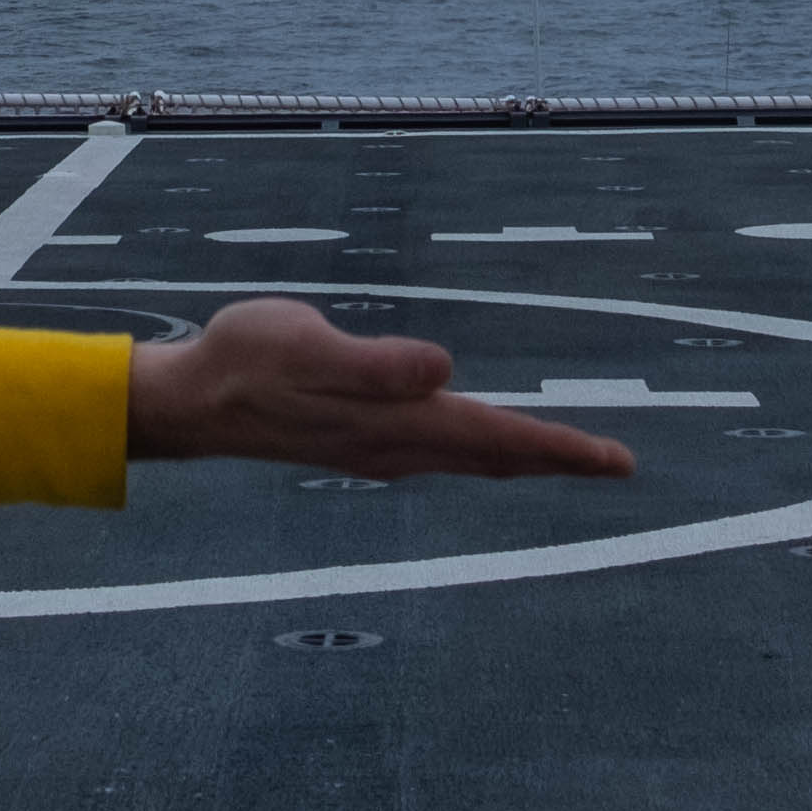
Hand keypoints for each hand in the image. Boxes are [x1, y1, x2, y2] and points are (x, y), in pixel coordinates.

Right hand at [124, 295, 635, 482]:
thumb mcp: (308, 345)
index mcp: (394, 423)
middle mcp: (396, 446)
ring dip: (525, 458)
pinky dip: (486, 450)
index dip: (558, 449)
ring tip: (571, 456)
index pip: (495, 439)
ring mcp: (380, 449)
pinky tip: (489, 443)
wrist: (193, 401)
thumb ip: (376, 363)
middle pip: (494, 457)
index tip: (615, 461)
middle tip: (619, 465)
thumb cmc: (246, 359)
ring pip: (472, 459)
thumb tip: (445, 369)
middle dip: (557, 460)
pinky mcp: (362, 440)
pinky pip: (446, 453)